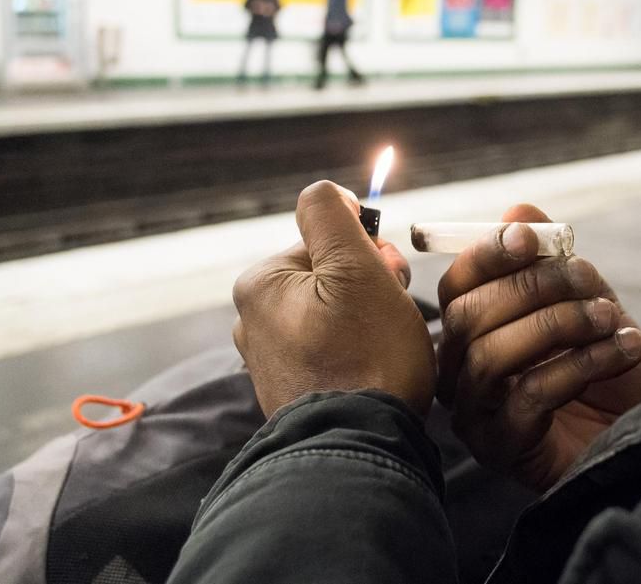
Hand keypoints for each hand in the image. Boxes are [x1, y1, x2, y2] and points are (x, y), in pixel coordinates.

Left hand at [232, 181, 435, 417]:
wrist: (361, 447)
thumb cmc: (366, 354)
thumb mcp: (355, 267)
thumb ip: (332, 216)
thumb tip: (326, 192)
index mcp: (259, 284)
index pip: (328, 240)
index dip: (369, 253)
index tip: (388, 280)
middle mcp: (251, 321)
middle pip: (329, 277)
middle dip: (368, 287)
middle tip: (388, 318)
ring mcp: (269, 362)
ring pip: (334, 314)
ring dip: (366, 321)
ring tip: (383, 349)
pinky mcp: (291, 393)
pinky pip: (331, 352)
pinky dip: (356, 354)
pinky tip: (371, 371)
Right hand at [436, 205, 640, 491]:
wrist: (636, 434)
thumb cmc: (603, 370)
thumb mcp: (588, 301)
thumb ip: (553, 260)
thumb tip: (519, 210)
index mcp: (471, 330)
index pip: (457, 285)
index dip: (486, 254)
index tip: (529, 237)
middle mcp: (460, 371)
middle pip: (468, 316)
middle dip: (531, 287)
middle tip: (587, 280)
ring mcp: (474, 412)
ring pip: (492, 354)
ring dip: (558, 324)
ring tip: (609, 318)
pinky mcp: (501, 447)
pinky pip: (529, 395)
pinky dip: (579, 364)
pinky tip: (620, 351)